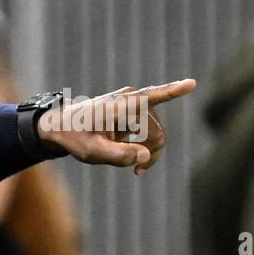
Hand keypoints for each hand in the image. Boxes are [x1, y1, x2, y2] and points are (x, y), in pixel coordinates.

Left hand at [37, 79, 195, 174]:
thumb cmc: (75, 138)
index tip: (191, 83)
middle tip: (137, 171)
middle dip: (151, 152)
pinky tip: (139, 161)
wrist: (62, 126)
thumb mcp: (92, 152)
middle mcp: (132, 98)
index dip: (174, 92)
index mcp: (121, 106)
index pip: (152, 99)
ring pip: (158, 132)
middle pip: (158, 131)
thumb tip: (145, 157)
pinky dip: (147, 144)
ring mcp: (135, 101)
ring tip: (134, 167)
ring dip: (150, 150)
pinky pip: (152, 128)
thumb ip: (118, 155)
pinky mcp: (136, 108)